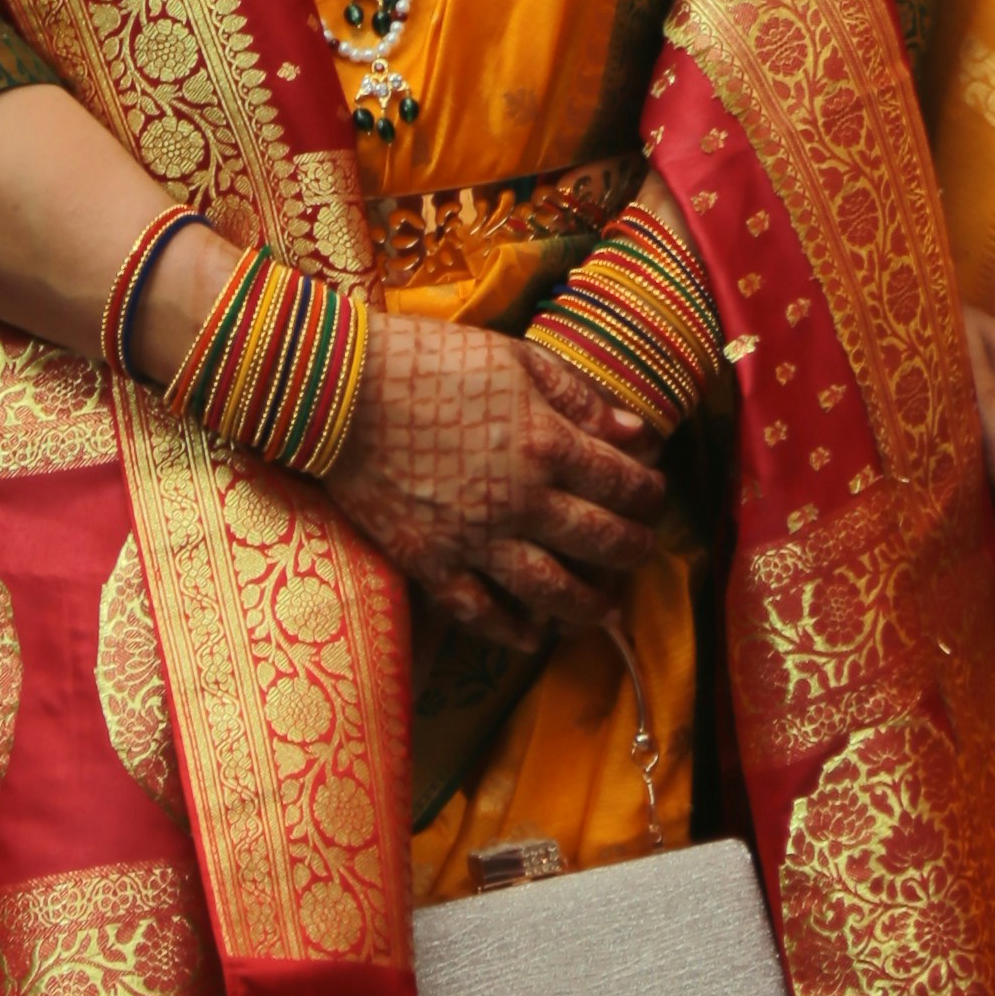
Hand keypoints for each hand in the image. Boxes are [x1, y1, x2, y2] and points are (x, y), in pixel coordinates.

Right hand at [319, 314, 666, 644]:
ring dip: (588, 605)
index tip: (653, 493)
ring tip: (604, 608)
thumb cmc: (429, 359)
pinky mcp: (431, 561)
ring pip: (551, 590)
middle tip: (640, 549)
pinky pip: (480, 611)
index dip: (650, 493)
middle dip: (633, 549)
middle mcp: (522, 501)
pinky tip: (532, 636)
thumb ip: (579, 398)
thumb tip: (635, 433)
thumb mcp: (516, 359)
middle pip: (601, 541)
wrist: (341, 390)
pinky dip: (511, 631)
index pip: (625, 483)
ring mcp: (476, 539)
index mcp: (548, 444)